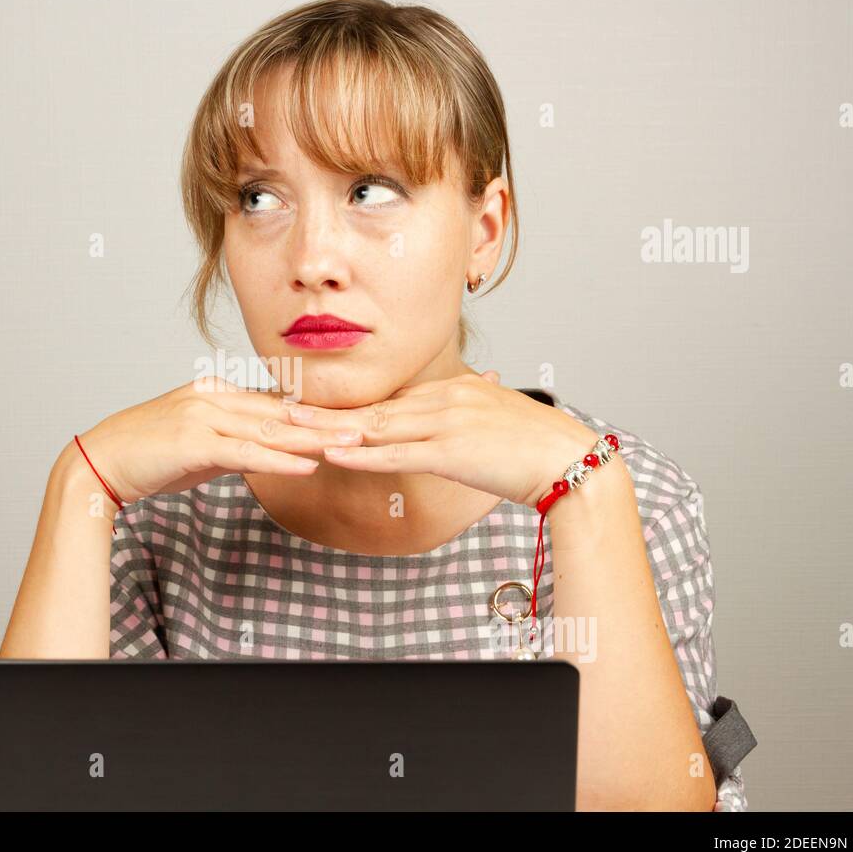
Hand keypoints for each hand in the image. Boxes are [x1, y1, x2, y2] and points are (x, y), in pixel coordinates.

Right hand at [73, 377, 361, 503]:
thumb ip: (235, 445)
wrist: (100, 463)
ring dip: (314, 438)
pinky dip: (279, 458)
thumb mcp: (201, 449)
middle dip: (328, 421)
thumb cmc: (149, 458)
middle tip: (372, 426)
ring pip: (270, 429)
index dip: (318, 414)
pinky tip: (307, 464)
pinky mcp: (193, 441)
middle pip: (283, 412)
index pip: (278, 405)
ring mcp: (204, 417)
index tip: (354, 420)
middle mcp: (215, 399)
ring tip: (352, 444)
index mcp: (219, 395)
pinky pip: (245, 451)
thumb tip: (267, 453)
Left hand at [282, 370, 599, 507]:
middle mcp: (443, 399)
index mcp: (451, 390)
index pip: (387, 398)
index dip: (345, 405)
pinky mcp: (451, 451)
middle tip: (280, 412)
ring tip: (290, 430)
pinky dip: (362, 455)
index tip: (310, 406)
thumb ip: (467, 415)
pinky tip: (333, 455)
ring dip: (330, 431)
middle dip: (323, 413)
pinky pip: (397, 454)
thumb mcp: (494, 422)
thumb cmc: (536, 449)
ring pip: (375, 427)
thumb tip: (453, 414)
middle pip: (371, 408)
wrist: (572, 461)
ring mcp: (446, 423)